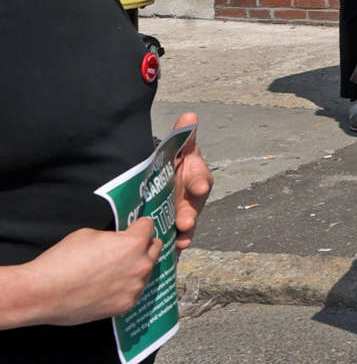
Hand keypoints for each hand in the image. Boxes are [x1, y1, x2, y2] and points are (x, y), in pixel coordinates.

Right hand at [23, 225, 162, 326]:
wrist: (42, 293)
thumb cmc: (62, 261)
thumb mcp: (88, 235)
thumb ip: (113, 236)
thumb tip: (120, 239)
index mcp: (133, 244)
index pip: (149, 226)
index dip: (138, 225)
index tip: (134, 227)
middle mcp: (140, 266)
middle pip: (154, 248)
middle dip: (143, 245)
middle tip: (129, 246)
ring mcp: (134, 288)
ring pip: (146, 271)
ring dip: (137, 267)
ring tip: (116, 268)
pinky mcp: (126, 305)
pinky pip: (134, 290)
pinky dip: (127, 286)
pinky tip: (111, 285)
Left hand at [169, 112, 208, 252]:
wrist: (149, 184)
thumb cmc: (167, 164)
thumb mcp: (173, 149)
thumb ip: (182, 136)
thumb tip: (190, 115)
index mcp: (193, 175)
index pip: (200, 178)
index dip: (199, 182)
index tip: (197, 188)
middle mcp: (191, 195)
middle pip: (195, 205)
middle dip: (191, 212)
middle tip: (185, 221)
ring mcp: (183, 211)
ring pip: (189, 223)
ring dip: (187, 231)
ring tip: (181, 238)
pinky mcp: (171, 226)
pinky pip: (177, 236)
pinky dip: (177, 243)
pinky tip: (175, 248)